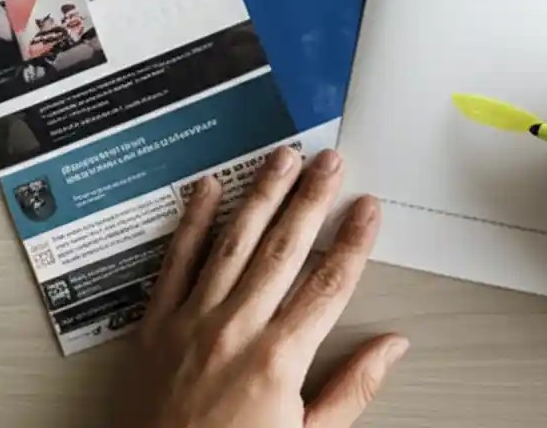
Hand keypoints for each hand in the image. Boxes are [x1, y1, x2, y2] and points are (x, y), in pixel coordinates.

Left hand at [114, 147, 408, 427]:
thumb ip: (351, 389)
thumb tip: (392, 346)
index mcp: (279, 360)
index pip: (329, 284)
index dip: (353, 242)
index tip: (368, 209)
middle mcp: (236, 329)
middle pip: (285, 248)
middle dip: (312, 199)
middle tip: (330, 162)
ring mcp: (191, 322)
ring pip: (234, 241)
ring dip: (261, 194)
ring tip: (281, 157)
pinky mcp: (154, 326)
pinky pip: (175, 261)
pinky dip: (192, 222)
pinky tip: (207, 190)